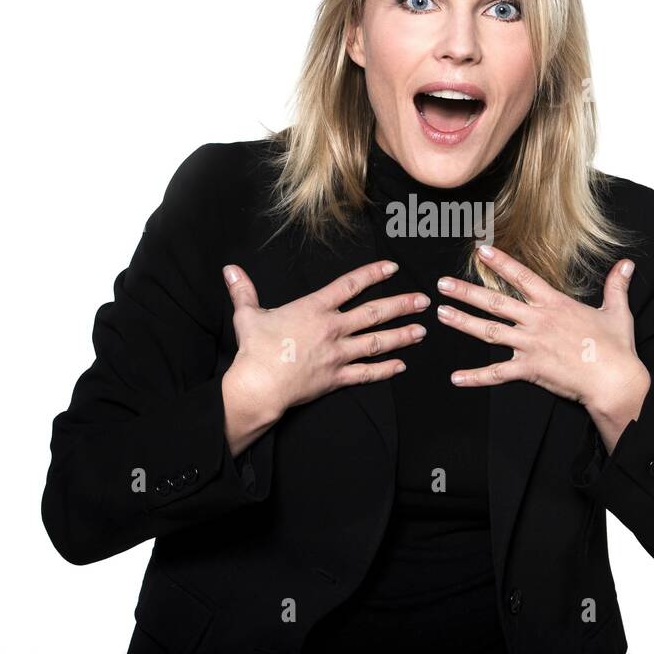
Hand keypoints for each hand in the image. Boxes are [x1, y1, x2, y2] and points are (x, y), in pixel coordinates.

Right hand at [219, 259, 428, 454]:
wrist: (259, 385)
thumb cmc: (254, 350)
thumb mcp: (248, 315)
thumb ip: (243, 290)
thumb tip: (230, 269)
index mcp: (314, 309)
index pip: (349, 285)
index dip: (372, 274)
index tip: (392, 267)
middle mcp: (332, 329)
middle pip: (374, 313)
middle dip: (401, 305)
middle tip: (423, 300)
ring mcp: (337, 354)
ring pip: (377, 342)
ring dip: (402, 336)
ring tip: (422, 331)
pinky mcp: (337, 378)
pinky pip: (367, 374)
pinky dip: (385, 370)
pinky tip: (401, 366)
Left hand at [435, 245, 649, 453]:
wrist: (614, 380)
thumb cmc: (617, 347)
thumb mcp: (617, 311)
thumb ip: (616, 285)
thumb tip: (627, 264)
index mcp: (555, 304)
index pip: (522, 277)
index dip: (500, 262)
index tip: (480, 250)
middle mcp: (538, 321)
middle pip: (495, 302)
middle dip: (466, 292)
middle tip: (442, 284)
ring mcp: (531, 345)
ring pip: (490, 331)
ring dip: (463, 322)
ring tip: (441, 314)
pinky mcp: (530, 369)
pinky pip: (497, 374)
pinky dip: (475, 377)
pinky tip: (456, 378)